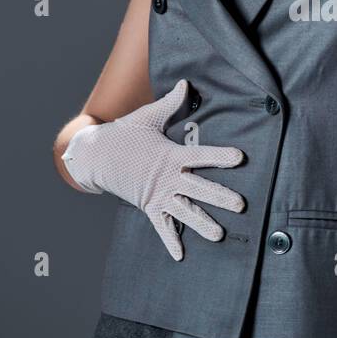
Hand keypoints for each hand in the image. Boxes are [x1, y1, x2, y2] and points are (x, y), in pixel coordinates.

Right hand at [62, 78, 245, 260]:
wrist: (95, 156)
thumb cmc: (125, 134)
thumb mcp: (148, 117)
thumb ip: (170, 103)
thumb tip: (186, 82)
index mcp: (170, 155)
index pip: (200, 155)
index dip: (220, 156)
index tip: (240, 158)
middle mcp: (167, 178)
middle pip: (199, 189)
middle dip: (220, 197)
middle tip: (240, 205)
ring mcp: (157, 195)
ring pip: (184, 212)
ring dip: (201, 224)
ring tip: (219, 235)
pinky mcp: (148, 207)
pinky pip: (161, 227)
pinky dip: (170, 241)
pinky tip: (180, 255)